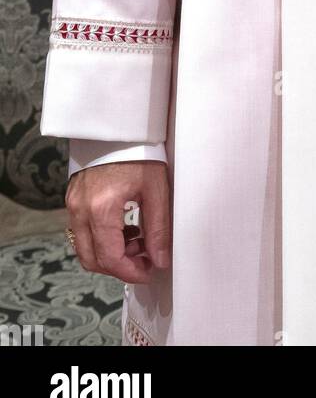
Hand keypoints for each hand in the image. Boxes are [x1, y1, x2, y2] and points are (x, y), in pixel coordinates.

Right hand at [65, 160, 170, 283]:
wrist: (120, 126)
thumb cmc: (140, 152)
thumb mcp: (156, 188)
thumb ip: (158, 227)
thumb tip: (160, 260)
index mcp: (101, 208)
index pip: (110, 258)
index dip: (131, 272)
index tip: (149, 271)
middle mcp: (80, 210)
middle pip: (92, 259)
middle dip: (119, 266)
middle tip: (145, 259)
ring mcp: (73, 204)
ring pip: (84, 248)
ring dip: (109, 254)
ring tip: (138, 240)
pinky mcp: (73, 199)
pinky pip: (82, 232)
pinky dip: (101, 239)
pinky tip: (125, 227)